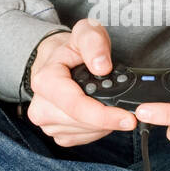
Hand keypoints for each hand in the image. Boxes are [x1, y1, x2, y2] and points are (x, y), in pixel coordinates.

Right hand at [25, 20, 136, 146]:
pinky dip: (98, 129)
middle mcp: (41, 107)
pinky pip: (85, 138)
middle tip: (127, 108)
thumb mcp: (85, 32)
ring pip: (87, 132)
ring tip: (108, 103)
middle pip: (84, 123)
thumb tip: (102, 67)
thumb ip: (94, 43)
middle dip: (109, 118)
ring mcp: (47, 123)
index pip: (76, 106)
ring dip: (105, 123)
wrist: (58, 61)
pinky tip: (100, 112)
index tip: (129, 118)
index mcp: (45, 82)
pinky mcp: (57, 134)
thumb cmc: (73, 49)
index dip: (104, 115)